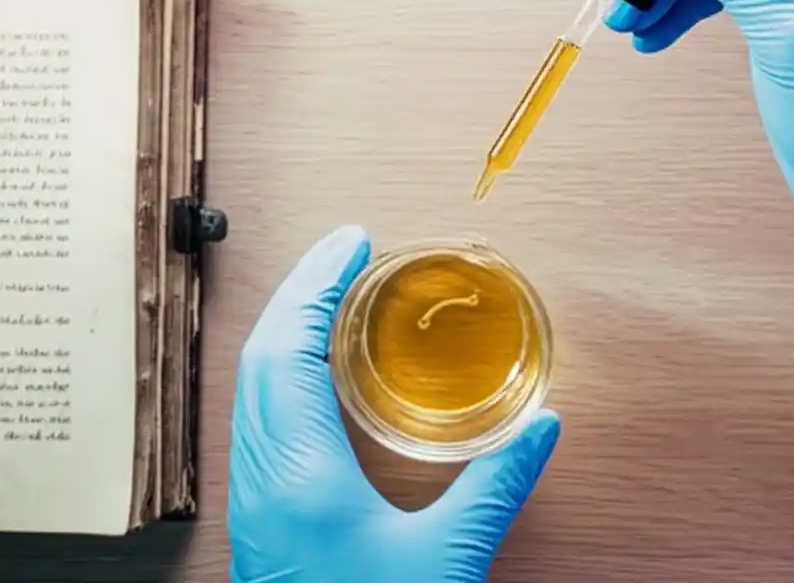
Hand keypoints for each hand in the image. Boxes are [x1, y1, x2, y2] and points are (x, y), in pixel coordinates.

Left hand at [227, 225, 561, 582]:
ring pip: (251, 384)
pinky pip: (257, 416)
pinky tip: (314, 376)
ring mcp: (253, 494)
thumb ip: (494, 486)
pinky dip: (281, 373)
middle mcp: (263, 473)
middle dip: (298, 291)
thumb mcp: (447, 561)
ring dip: (285, 330)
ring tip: (329, 298)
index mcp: (300, 472)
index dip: (318, 283)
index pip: (291, 347)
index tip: (352, 243)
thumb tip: (543, 427)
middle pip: (260, 353)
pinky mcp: (259, 514)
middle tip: (343, 254)